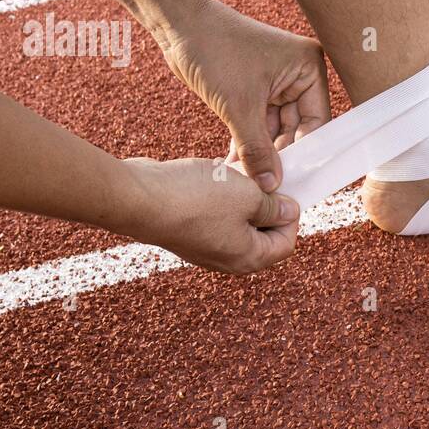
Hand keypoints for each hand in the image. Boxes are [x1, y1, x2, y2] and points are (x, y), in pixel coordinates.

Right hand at [119, 157, 299, 273]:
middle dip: (267, 203)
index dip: (290, 215)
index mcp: (248, 258)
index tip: (285, 189)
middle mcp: (227, 259)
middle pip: (263, 233)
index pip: (286, 243)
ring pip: (238, 219)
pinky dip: (222, 194)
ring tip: (242, 170)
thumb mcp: (249, 196)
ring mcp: (205, 245)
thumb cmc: (196, 199)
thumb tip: (288, 211)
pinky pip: (215, 212)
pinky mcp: (187, 228)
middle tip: (265, 177)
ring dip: (244, 195)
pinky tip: (219, 172)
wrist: (138, 198)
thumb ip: (273, 206)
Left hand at [156, 0, 329, 193]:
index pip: (316, 123)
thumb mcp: (238, 106)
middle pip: (297, 129)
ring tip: (250, 182)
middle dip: (280, 158)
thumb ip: (257, 150)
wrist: (177, 24)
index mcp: (309, 68)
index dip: (307, 154)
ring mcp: (276, 83)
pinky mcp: (254, 89)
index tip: (296, 183)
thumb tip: (271, 185)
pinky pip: (257, 124)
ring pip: (274, 130)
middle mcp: (298, 75)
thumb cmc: (214, 49)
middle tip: (270, 188)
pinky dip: (247, 143)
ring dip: (260, 154)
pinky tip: (236, 167)